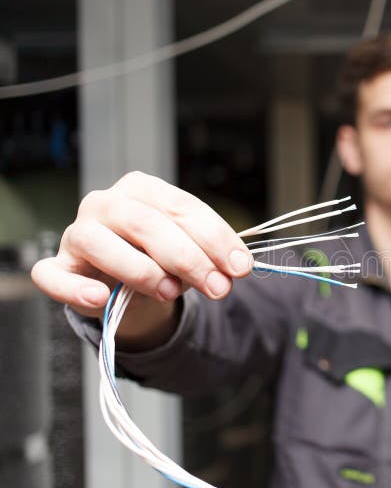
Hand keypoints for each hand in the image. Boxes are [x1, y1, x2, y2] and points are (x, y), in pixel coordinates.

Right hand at [31, 171, 251, 341]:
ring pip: (101, 243)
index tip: (240, 267)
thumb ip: (210, 255)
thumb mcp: (190, 253)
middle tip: (217, 287)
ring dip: (142, 270)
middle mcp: (106, 204)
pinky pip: (52, 276)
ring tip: (170, 293)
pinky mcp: (57, 266)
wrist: (125, 285)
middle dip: (188, 258)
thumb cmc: (159, 259)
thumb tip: (236, 268)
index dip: (215, 238)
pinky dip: (75, 288)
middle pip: (147, 223)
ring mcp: (77, 233)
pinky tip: (101, 297)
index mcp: (143, 189)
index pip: (182, 207)